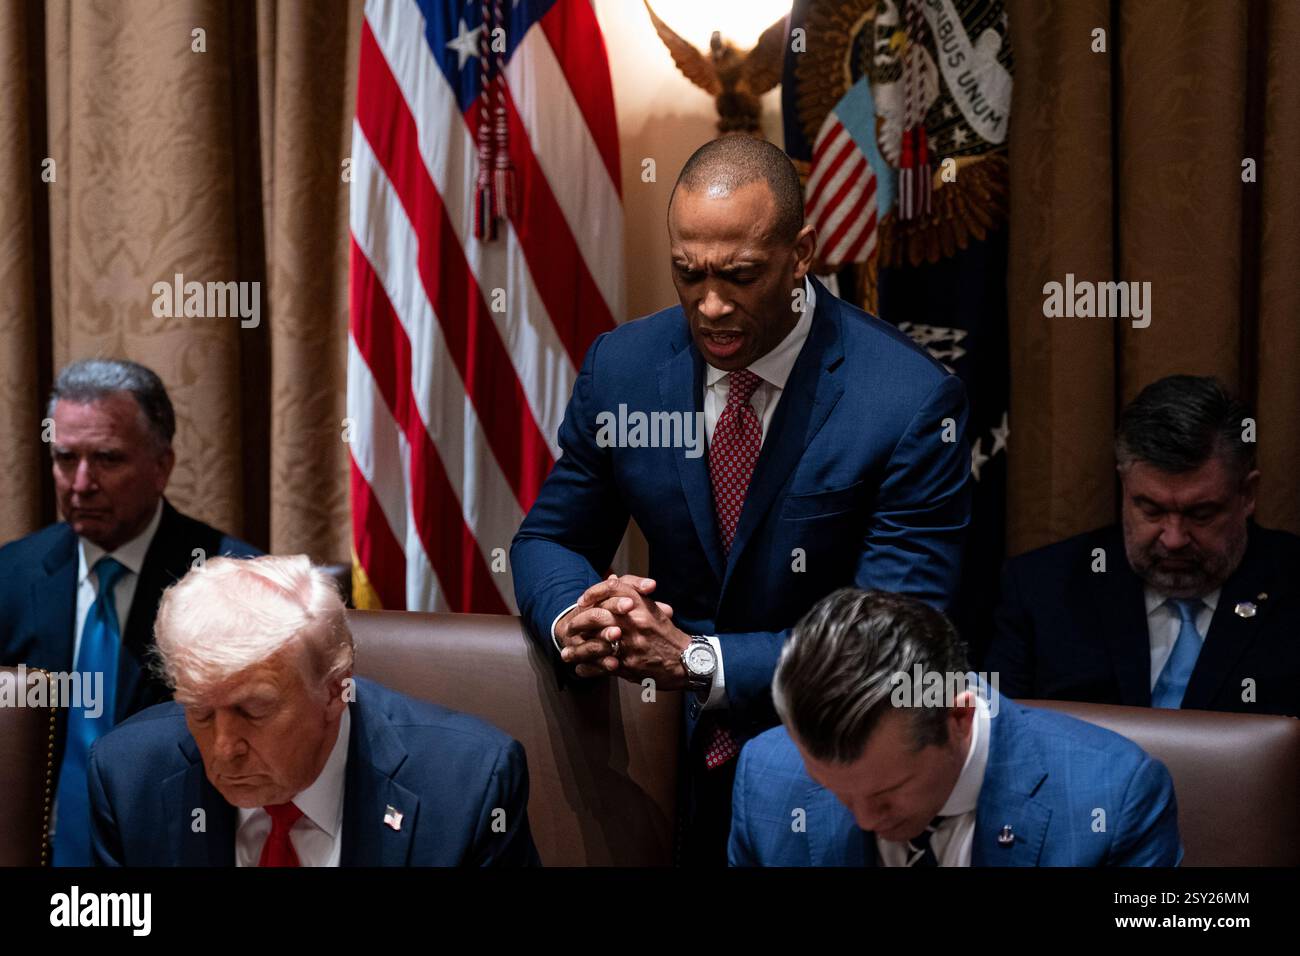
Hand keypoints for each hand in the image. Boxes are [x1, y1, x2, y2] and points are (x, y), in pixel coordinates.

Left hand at [562, 575, 690, 688]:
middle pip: (596, 616)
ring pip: (595, 644)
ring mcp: (630, 645)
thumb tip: (611, 579)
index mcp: (640, 606)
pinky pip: (601, 666)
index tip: (582, 601)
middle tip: (569, 629)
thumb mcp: (652, 609)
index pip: (611, 589)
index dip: (593, 593)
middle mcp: (633, 622)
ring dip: (578, 650)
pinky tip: (580, 669)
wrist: (687, 661)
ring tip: (566, 654)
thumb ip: (632, 595)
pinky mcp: (628, 666)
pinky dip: (588, 669)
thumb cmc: (668, 635)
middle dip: (579, 622)